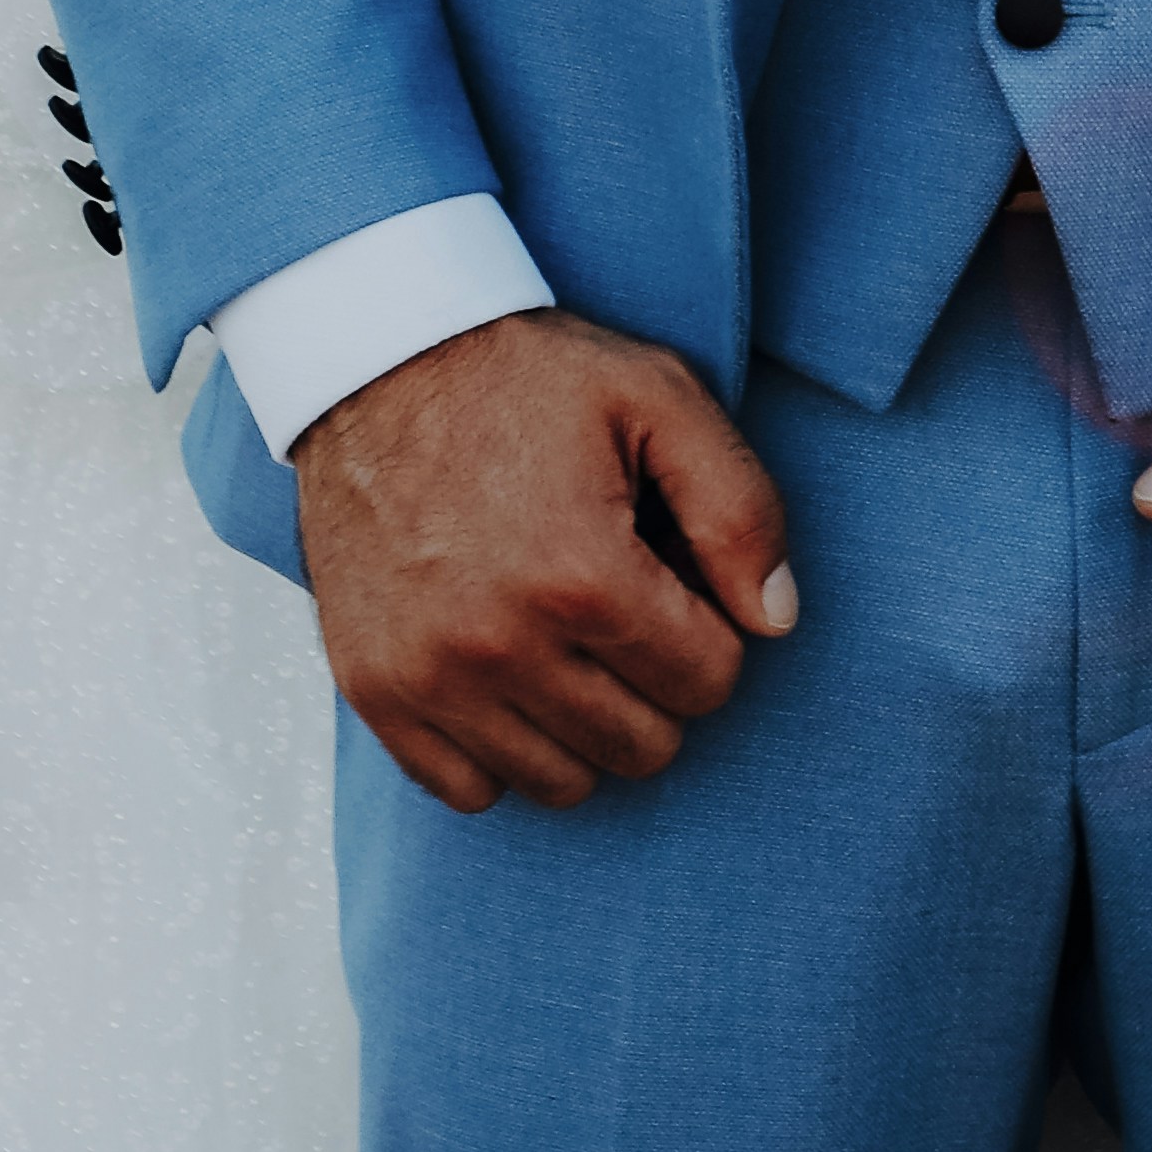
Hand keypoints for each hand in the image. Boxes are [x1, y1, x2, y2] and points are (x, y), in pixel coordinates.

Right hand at [293, 310, 796, 815]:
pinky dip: (501, 747)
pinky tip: (504, 673)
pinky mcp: (375, 691)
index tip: (672, 580)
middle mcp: (500, 643)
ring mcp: (429, 676)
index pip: (708, 683)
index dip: (709, 631)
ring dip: (584, 724)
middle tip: (622, 610)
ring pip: (564, 783)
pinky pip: (471, 789)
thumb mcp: (657, 397)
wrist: (375, 362)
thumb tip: (776, 621)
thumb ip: (739, 508)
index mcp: (581, 574)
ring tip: (565, 639)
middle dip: (655, 684)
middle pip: (643, 746)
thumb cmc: (527, 378)